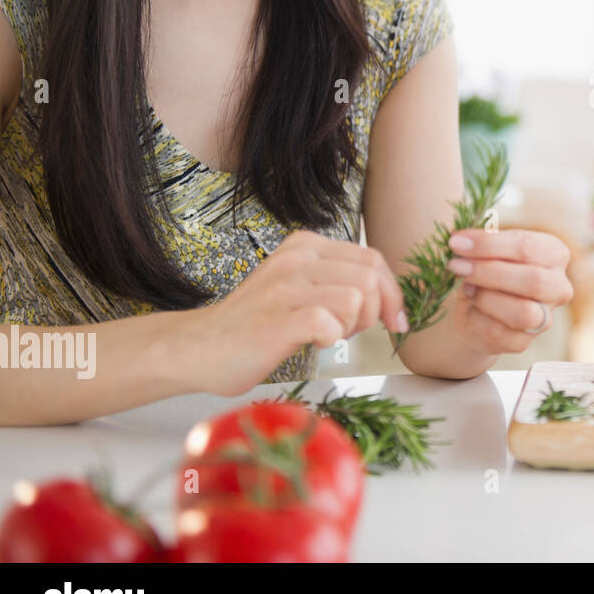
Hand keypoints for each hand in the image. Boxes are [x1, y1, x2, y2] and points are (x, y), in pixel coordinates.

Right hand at [184, 230, 406, 396]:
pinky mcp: (275, 317)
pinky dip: (331, 338)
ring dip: (352, 326)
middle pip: (370, 277)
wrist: (197, 348)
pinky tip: (312, 343)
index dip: (393, 294)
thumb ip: (337, 282)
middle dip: (375, 312)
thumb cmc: (256, 325)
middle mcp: (296, 258)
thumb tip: (389, 298)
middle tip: (350, 332)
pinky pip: (328, 323)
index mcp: (306, 246)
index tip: (396, 322)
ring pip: (356, 298)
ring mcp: (284, 286)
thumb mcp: (300, 288)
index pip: (372, 259)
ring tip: (326, 336)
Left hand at [444, 228, 573, 355]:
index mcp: (555, 254)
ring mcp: (545, 318)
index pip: (527, 246)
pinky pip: (500, 332)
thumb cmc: (487, 271)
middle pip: (533, 280)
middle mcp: (558, 287)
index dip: (489, 244)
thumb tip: (460, 241)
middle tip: (456, 265)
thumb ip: (479, 246)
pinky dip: (477, 318)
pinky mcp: (524, 342)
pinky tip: (469, 308)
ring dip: (486, 298)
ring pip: (523, 312)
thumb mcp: (486, 251)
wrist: (475, 310)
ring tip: (466, 288)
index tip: (456, 242)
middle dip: (488, 271)